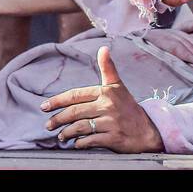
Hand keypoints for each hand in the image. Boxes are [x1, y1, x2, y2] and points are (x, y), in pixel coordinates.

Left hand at [42, 45, 163, 151]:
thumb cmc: (128, 108)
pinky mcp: (113, 138)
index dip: (58, 100)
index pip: (76, 95)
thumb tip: (103, 48)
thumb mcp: (118, 87)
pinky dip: (80, 143)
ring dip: (67, 133)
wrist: (148, 131)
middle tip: (48, 125)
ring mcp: (111, 123)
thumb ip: (108, 69)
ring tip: (61, 136)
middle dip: (58, 119)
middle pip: (75, 112)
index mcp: (106, 92)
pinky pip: (90, 141)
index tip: (44, 106)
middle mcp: (108, 106)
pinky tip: (76, 144)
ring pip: (80, 127)